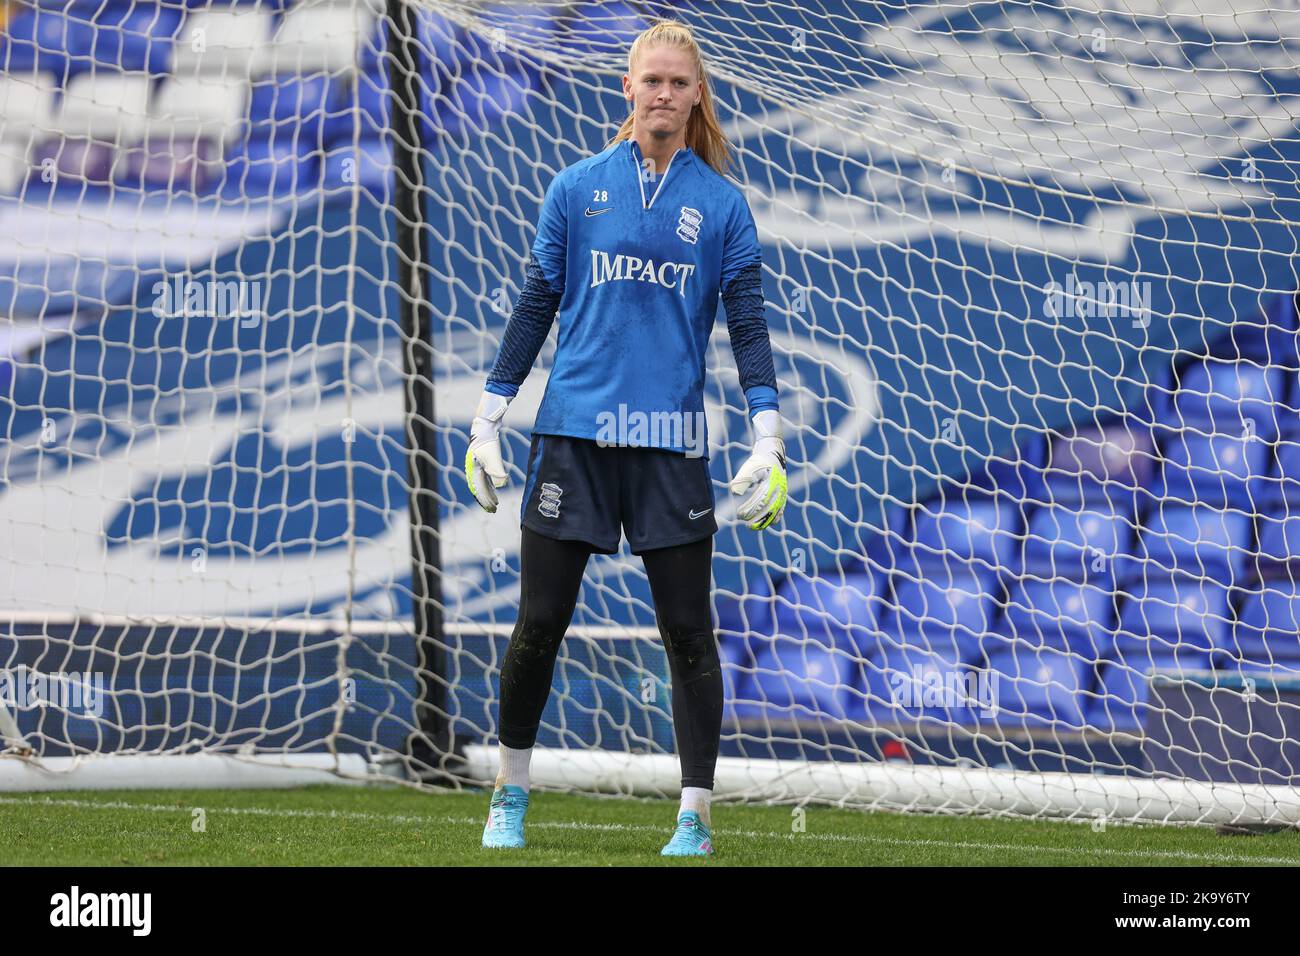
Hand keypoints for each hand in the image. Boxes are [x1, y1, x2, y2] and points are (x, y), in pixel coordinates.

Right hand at [465, 391, 510, 512]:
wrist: (485, 426)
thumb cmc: (489, 442)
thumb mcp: (494, 457)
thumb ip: (497, 472)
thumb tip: (501, 485)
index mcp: (472, 470)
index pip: (478, 490)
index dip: (485, 501)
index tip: (493, 508)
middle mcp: (472, 470)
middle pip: (478, 489)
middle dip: (486, 500)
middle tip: (494, 510)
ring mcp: (476, 466)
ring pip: (481, 484)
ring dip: (488, 494)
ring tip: (496, 503)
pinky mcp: (482, 462)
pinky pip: (485, 477)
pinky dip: (490, 485)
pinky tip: (496, 489)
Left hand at [728, 410, 787, 530]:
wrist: (773, 450)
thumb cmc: (759, 459)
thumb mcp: (749, 467)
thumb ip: (742, 479)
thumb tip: (734, 491)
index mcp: (770, 482)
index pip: (760, 500)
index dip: (750, 510)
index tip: (739, 515)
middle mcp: (779, 488)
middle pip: (768, 508)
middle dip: (757, 519)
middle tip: (746, 525)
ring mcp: (783, 490)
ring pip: (776, 510)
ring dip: (766, 520)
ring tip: (756, 527)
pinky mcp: (783, 492)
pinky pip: (782, 507)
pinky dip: (776, 515)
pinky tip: (772, 523)